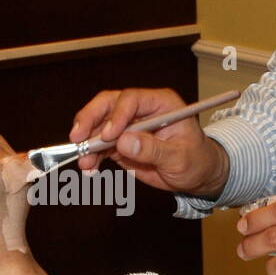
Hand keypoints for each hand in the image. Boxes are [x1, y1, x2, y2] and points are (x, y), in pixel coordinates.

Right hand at [69, 87, 229, 196]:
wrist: (196, 175)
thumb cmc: (196, 160)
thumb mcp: (180, 157)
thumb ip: (153, 149)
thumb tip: (124, 142)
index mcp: (160, 104)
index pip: (131, 99)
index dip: (117, 115)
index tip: (109, 135)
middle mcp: (141, 110)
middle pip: (108, 105)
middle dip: (90, 120)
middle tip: (78, 138)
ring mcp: (128, 126)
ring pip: (99, 125)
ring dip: (87, 142)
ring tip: (84, 163)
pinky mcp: (120, 143)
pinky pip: (100, 146)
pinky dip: (91, 156)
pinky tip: (89, 169)